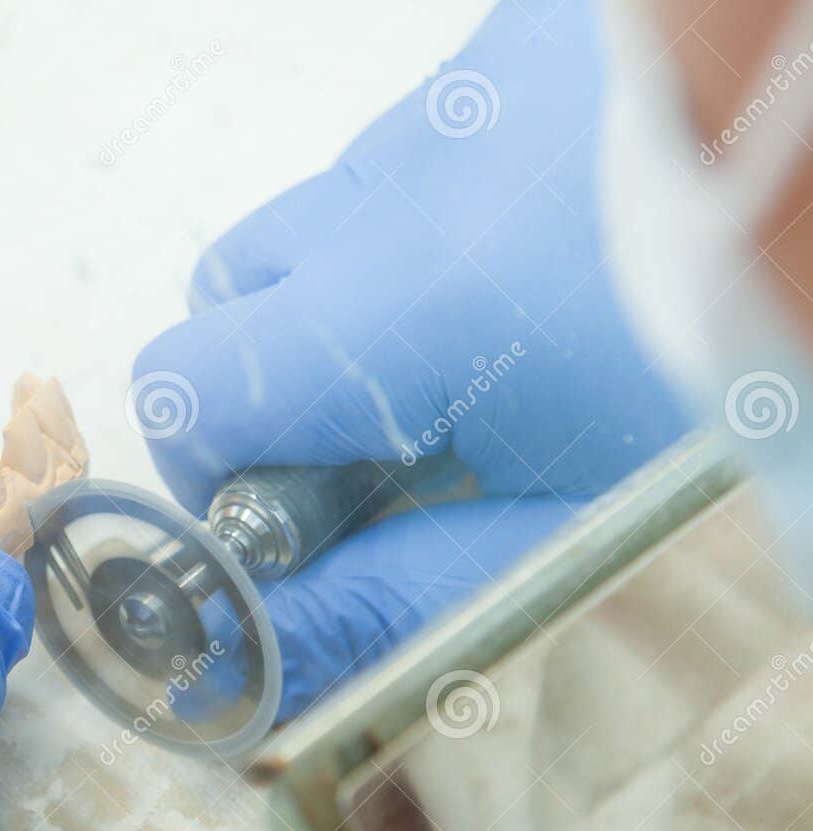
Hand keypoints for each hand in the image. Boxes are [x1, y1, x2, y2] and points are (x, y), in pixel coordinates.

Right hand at [133, 0, 691, 717]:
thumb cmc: (756, 403)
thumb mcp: (576, 539)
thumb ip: (391, 600)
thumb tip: (246, 656)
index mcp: (414, 305)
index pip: (188, 385)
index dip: (209, 469)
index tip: (286, 520)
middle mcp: (417, 173)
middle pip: (232, 288)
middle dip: (271, 380)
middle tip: (385, 453)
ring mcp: (474, 92)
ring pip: (329, 213)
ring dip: (361, 295)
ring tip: (496, 353)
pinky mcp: (530, 46)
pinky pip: (421, 142)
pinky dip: (440, 218)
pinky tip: (551, 263)